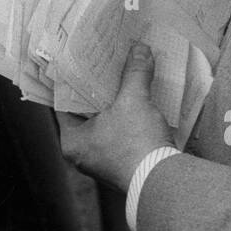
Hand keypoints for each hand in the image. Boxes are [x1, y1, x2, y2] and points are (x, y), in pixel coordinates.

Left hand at [57, 44, 173, 191]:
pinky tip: (138, 99)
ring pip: (105, 123)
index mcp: (72, 141)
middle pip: (87, 112)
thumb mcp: (134, 101)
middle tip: (103, 64)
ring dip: (115, 103)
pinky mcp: (124, 164)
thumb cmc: (137, 145)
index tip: (80, 61)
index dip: (73, 80)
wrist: (166, 181)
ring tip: (122, 76)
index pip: (65, 103)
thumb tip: (140, 49)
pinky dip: (127, 118)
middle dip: (98, 89)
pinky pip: (121, 134)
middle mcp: (84, 154)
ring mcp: (104, 161)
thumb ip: (134, 73)